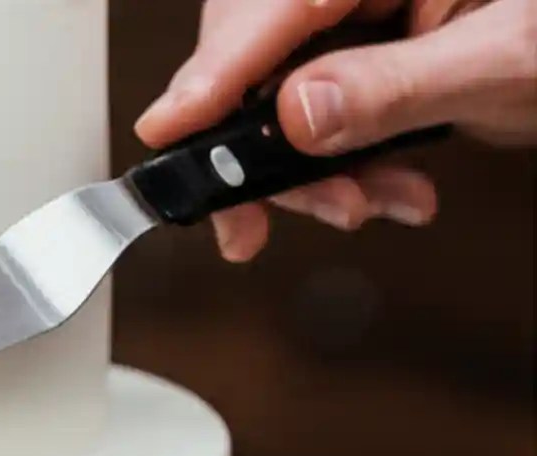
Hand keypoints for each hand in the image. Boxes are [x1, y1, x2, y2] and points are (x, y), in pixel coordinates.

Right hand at [135, 0, 536, 261]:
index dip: (214, 74)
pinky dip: (335, 168)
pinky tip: (381, 190)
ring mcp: (352, 16)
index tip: (168, 129)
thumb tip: (300, 113)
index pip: (275, 6)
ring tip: (359, 204)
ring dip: (305, 173)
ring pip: (274, 95)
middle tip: (249, 218)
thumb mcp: (502, 61)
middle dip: (256, 147)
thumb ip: (396, 86)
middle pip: (253, 53)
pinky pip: (309, 113)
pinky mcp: (354, 53)